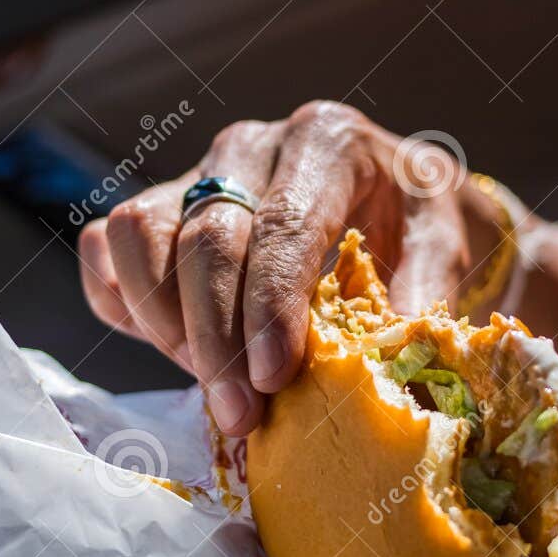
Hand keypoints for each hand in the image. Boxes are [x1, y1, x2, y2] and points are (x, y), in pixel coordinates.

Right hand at [78, 101, 472, 434]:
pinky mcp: (163, 205)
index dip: (268, 306)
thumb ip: (424, 296)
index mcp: (328, 142)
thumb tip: (392, 363)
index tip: (269, 378)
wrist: (405, 205)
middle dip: (214, 337)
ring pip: (138, 233)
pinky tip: (172, 351)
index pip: (283, 224)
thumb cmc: (424, 228)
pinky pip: (109, 249)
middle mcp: (253, 145)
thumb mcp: (448, 249)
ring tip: (213, 384)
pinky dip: (123, 304)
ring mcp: (199, 172)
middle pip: (205, 237)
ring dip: (163, 323)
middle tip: (238, 414)